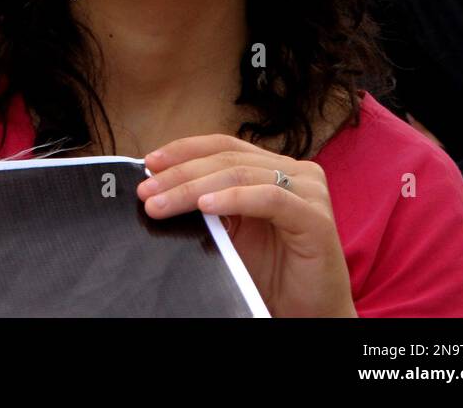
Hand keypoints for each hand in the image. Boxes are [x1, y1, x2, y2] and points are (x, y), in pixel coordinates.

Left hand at [137, 134, 356, 318]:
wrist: (311, 315)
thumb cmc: (272, 275)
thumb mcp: (233, 234)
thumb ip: (209, 207)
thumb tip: (159, 189)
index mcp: (274, 168)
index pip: (224, 147)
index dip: (186, 150)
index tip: (149, 162)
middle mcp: (295, 171)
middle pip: (228, 160)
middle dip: (181, 174)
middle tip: (147, 190)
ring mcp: (308, 191)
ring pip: (242, 175)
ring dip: (194, 187)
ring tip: (163, 202)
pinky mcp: (316, 217)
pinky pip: (270, 198)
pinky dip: (233, 199)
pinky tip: (205, 206)